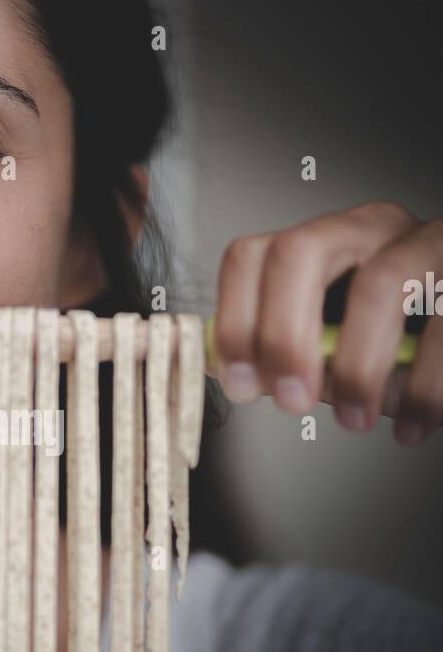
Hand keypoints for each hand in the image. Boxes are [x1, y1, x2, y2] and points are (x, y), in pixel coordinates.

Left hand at [211, 201, 442, 444]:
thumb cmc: (402, 338)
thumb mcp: (339, 343)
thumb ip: (290, 354)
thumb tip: (229, 371)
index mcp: (324, 242)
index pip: (252, 255)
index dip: (235, 320)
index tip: (242, 384)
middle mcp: (371, 227)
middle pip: (301, 252)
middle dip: (286, 334)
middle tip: (293, 401)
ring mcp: (427, 242)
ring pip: (382, 283)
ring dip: (359, 365)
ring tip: (356, 419)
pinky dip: (426, 387)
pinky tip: (416, 424)